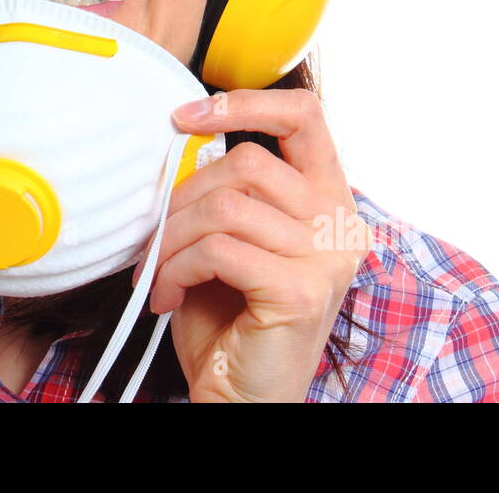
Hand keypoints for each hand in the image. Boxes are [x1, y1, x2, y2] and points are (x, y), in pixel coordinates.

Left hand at [136, 88, 372, 402]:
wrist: (241, 396)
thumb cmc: (232, 321)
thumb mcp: (229, 240)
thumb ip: (224, 191)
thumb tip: (183, 144)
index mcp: (328, 199)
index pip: (303, 115)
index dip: (244, 102)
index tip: (184, 117)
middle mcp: (340, 223)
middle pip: (247, 162)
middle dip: (183, 196)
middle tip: (158, 237)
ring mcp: (327, 257)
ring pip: (226, 205)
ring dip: (173, 239)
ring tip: (160, 273)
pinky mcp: (301, 291)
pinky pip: (218, 249)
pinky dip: (177, 269)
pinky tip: (168, 296)